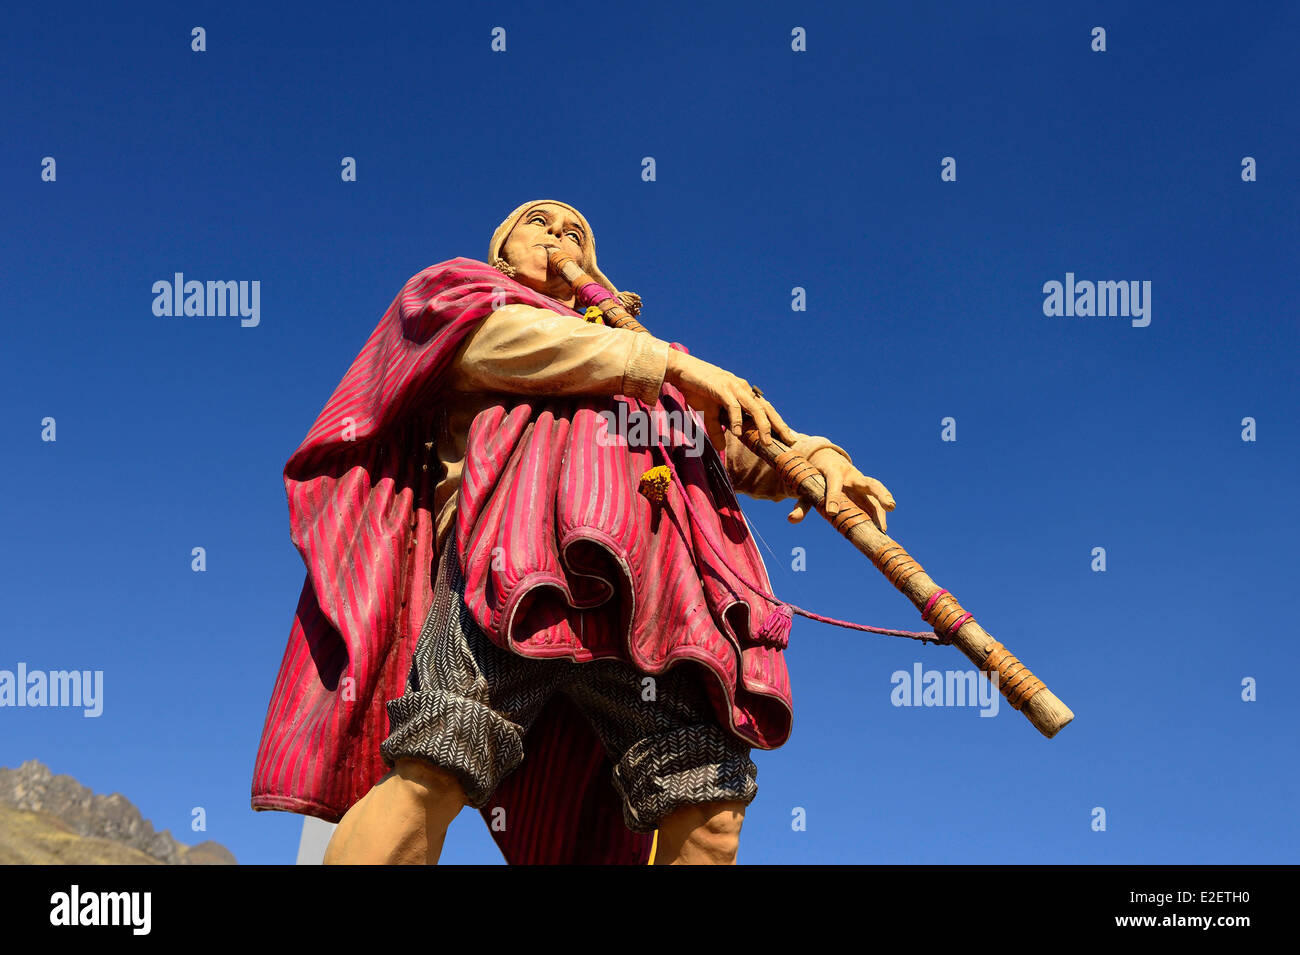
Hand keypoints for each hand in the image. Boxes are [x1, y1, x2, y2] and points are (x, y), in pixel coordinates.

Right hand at [665, 350, 797, 450]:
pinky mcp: (722, 388)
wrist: (681, 370)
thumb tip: (721, 447)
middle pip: (767, 409)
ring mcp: (734, 387)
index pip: (765, 409)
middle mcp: (743, 389)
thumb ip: (717, 429)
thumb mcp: (709, 413)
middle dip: (779, 425)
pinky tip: (736, 433)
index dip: (777, 422)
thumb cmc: (697, 389)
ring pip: (755, 408)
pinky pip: (733, 406)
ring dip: (762, 426)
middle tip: (789, 440)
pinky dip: (737, 420)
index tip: (787, 437)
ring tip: (766, 442)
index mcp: (744, 394)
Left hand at [787, 447, 895, 532]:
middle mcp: (851, 476)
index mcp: (833, 472)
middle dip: (880, 494)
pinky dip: (879, 516)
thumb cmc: (814, 476)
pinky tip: (880, 531)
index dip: (832, 497)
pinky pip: (875, 503)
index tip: (831, 512)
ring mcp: (861, 483)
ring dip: (884, 508)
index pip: (834, 483)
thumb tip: (791, 520)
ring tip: (883, 529)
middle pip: (869, 483)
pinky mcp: (865, 492)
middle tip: (891, 506)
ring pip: (877, 493)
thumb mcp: (806, 488)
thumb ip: (802, 504)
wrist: (825, 460)